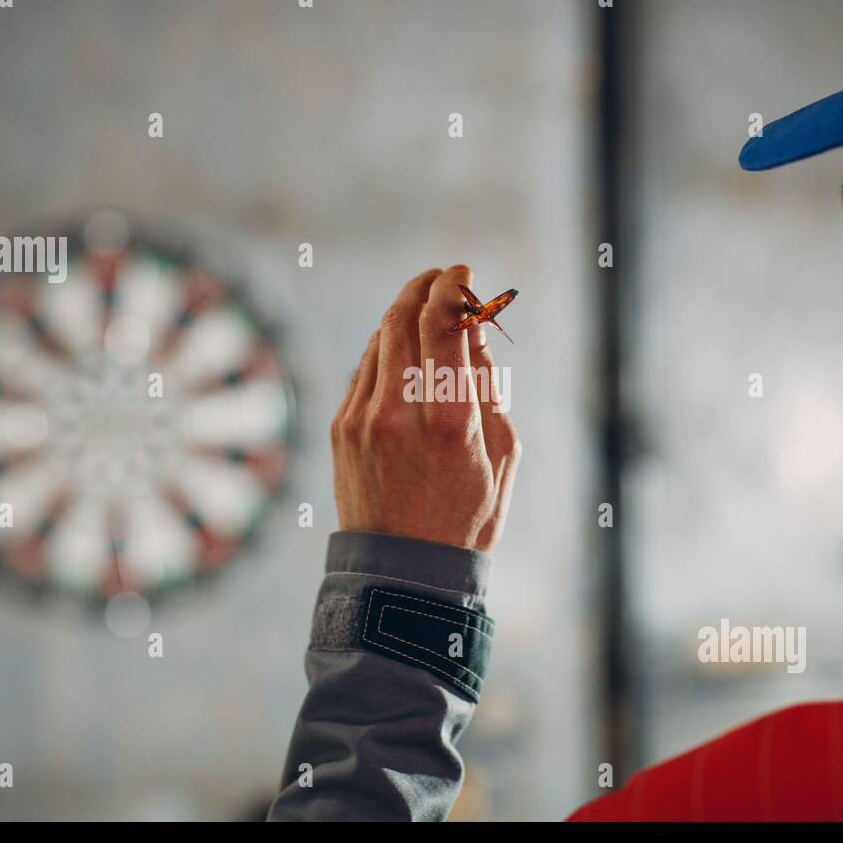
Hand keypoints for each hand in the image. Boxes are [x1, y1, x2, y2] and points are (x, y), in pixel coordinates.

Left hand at [332, 265, 520, 552]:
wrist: (404, 570)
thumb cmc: (468, 515)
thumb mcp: (502, 452)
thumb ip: (489, 384)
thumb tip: (475, 325)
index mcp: (452, 420)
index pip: (443, 323)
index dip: (452, 286)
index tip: (462, 272)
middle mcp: (400, 412)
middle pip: (403, 317)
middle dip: (424, 287)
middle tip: (441, 278)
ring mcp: (362, 419)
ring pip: (380, 339)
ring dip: (402, 313)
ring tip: (425, 309)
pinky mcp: (340, 428)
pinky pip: (363, 369)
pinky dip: (385, 349)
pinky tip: (402, 352)